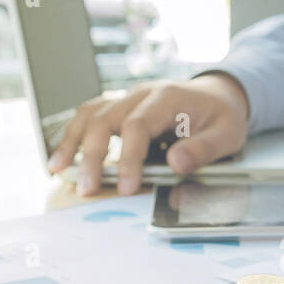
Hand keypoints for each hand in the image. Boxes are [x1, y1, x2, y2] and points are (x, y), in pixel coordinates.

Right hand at [49, 72, 249, 195]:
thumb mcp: (227, 134)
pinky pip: (89, 115)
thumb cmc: (221, 117)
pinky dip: (72, 135)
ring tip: (56, 171)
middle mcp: (141, 94)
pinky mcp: (119, 106)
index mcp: (168, 98)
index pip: (138, 126)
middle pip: (105, 119)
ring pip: (90, 114)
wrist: (218, 95)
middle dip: (93, 156)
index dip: (129, 158)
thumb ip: (203, 149)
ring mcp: (127, 98)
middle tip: (87, 189)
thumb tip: (176, 164)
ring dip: (72, 143)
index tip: (127, 188)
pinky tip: (61, 157)